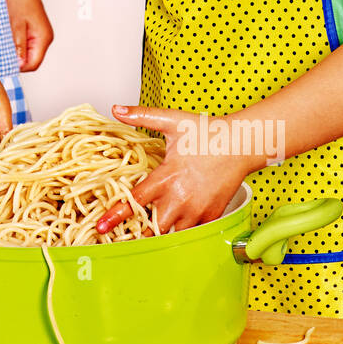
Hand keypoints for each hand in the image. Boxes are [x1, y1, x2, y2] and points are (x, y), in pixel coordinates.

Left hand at [4, 0, 53, 71]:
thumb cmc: (20, 1)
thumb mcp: (16, 25)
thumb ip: (19, 46)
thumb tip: (19, 63)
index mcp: (44, 38)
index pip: (34, 64)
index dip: (19, 67)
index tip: (5, 64)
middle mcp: (45, 38)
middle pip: (31, 60)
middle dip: (17, 60)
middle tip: (2, 54)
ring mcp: (40, 35)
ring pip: (28, 53)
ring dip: (16, 52)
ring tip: (5, 43)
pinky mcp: (34, 32)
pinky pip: (26, 45)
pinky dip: (16, 45)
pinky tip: (8, 38)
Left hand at [94, 106, 255, 235]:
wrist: (241, 144)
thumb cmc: (208, 133)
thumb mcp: (172, 121)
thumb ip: (142, 116)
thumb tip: (116, 109)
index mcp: (167, 176)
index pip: (134, 201)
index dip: (116, 215)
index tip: (101, 227)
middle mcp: (180, 198)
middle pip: (153, 227)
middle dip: (140, 230)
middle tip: (129, 231)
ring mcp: (197, 210)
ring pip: (173, 235)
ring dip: (161, 234)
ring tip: (151, 231)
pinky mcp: (212, 215)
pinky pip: (193, 234)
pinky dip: (183, 232)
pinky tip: (177, 224)